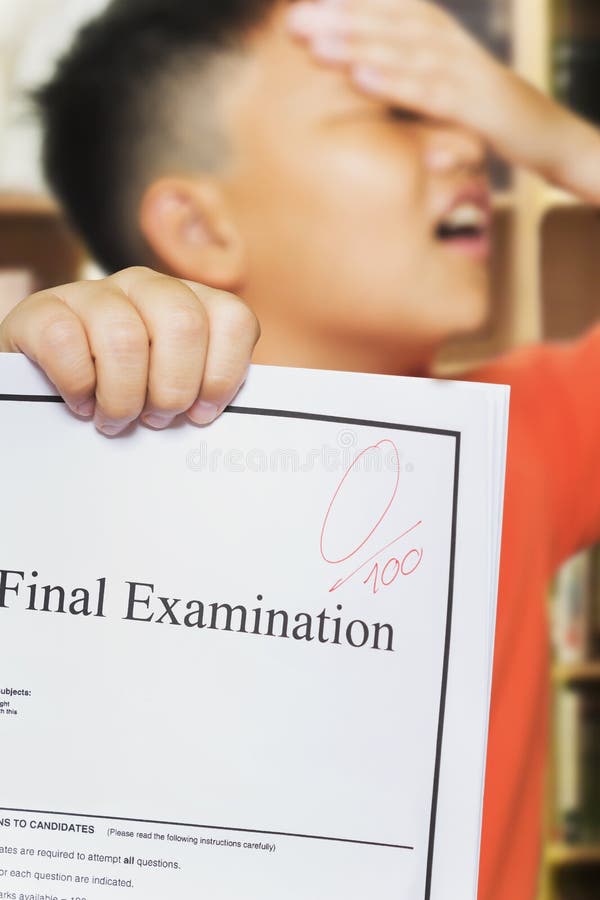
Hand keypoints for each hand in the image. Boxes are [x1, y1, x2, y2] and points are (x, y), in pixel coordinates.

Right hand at [0, 267, 260, 434]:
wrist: (41, 380)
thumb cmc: (117, 390)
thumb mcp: (166, 386)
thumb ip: (198, 389)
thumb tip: (214, 418)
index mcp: (188, 302)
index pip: (232, 320)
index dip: (223, 374)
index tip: (201, 413)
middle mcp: (145, 287)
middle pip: (184, 324)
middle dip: (173, 388)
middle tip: (156, 419)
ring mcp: (93, 293)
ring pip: (126, 337)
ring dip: (123, 396)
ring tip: (115, 419)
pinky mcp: (43, 309)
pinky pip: (67, 341)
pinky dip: (77, 385)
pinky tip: (80, 402)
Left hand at [288, 0, 599, 201]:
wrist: (557, 142)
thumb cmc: (497, 122)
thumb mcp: (451, 98)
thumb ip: (415, 84)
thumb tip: (368, 79)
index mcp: (449, 45)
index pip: (398, 12)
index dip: (355, 6)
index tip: (306, 8)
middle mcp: (459, 51)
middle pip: (396, 25)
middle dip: (343, 21)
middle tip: (293, 23)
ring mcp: (472, 77)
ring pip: (410, 53)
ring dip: (361, 46)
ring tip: (316, 45)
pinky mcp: (482, 110)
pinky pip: (435, 94)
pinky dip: (397, 83)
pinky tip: (360, 77)